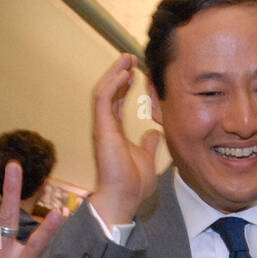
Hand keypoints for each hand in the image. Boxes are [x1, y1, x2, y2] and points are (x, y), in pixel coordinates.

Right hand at [85, 54, 160, 225]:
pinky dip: (112, 84)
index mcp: (115, 134)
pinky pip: (103, 99)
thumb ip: (149, 145)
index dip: (123, 86)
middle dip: (118, 74)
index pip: (116, 103)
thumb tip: (154, 133)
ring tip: (126, 59)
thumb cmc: (132, 185)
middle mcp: (106, 128)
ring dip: (114, 74)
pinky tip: (124, 74)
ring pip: (103, 92)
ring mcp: (102, 128)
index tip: (134, 73)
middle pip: (109, 93)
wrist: (123, 199)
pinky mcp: (102, 128)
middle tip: (130, 58)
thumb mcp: (148, 159)